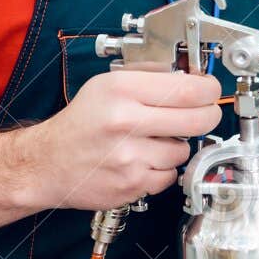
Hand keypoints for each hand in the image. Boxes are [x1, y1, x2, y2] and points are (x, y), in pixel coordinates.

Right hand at [19, 68, 222, 210]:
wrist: (46, 163)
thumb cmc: (80, 123)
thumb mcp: (107, 85)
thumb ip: (149, 76)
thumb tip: (190, 75)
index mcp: (121, 90)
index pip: (187, 88)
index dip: (210, 89)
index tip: (211, 91)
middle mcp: (125, 122)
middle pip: (197, 119)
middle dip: (208, 116)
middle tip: (204, 114)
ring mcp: (130, 156)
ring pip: (183, 150)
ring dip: (176, 146)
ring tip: (151, 141)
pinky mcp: (132, 184)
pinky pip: (169, 175)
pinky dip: (162, 170)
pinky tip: (142, 161)